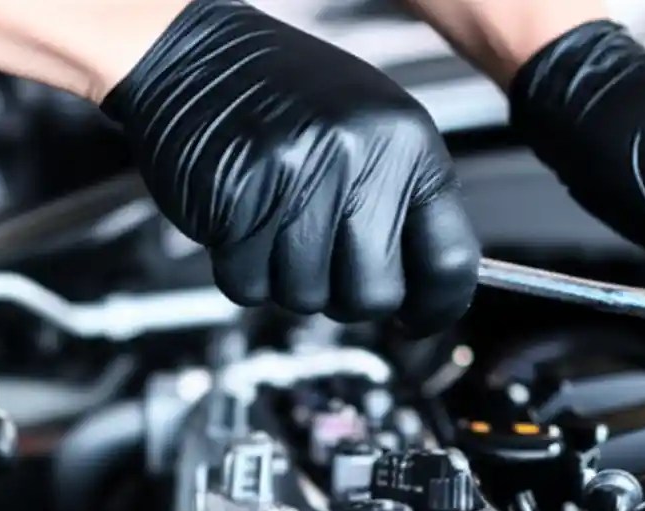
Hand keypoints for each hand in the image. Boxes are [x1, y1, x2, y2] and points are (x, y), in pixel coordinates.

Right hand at [101, 0, 479, 333]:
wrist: (194, 58)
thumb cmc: (285, 97)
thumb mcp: (373, 131)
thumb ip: (403, 204)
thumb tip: (428, 290)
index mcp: (407, 143)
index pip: (450, 260)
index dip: (435, 307)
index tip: (417, 320)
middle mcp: (358, 158)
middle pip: (374, 296)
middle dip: (346, 297)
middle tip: (327, 264)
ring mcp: (296, 180)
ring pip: (307, 298)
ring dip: (287, 281)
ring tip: (277, 226)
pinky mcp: (238, 201)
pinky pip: (249, 285)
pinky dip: (242, 272)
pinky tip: (244, 225)